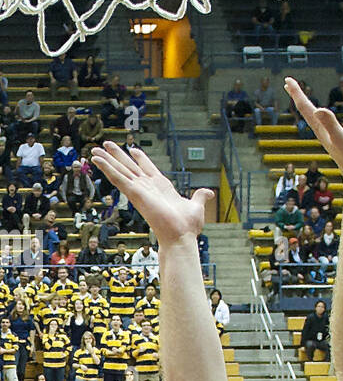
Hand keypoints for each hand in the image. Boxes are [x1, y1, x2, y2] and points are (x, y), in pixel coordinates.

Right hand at [90, 142, 212, 245]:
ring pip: (120, 171)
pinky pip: (118, 178)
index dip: (141, 158)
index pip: (148, 168)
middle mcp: (148, 187)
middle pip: (129, 166)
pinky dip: (107, 168)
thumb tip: (209, 193)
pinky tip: (97, 160)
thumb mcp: (197, 206)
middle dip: (118, 155)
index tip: (133, 149)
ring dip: (107, 160)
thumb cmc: (188, 226)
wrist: (181, 236)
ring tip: (95, 150)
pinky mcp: (134, 194)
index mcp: (161, 187)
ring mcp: (139, 190)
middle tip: (106, 144)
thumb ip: (200, 196)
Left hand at [285, 79, 342, 177]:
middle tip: (288, 83)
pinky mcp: (338, 141)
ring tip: (303, 99)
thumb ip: (330, 124)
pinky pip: (325, 124)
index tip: (287, 79)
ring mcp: (329, 137)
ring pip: (314, 118)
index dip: (296, 92)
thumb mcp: (341, 137)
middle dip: (297, 96)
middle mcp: (322, 132)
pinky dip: (321, 117)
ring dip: (308, 107)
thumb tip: (318, 110)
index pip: (305, 107)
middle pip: (306, 111)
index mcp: (321, 129)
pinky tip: (324, 118)